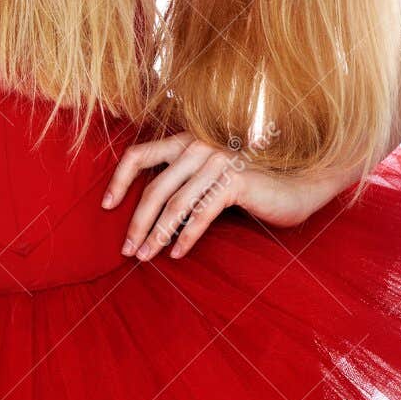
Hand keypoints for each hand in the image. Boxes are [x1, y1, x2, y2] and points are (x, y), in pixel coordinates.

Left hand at [101, 130, 363, 259]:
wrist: (294, 188)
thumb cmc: (245, 187)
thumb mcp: (206, 180)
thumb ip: (179, 183)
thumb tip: (141, 213)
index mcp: (185, 142)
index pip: (138, 155)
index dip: (118, 181)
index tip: (106, 207)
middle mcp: (198, 146)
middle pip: (154, 188)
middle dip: (137, 223)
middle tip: (127, 250)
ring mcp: (217, 161)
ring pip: (175, 204)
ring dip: (157, 235)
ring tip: (146, 257)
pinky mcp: (235, 181)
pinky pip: (201, 213)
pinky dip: (186, 236)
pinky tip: (177, 253)